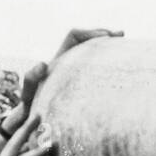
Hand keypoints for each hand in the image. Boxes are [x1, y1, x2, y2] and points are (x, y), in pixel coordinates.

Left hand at [0, 30, 120, 140]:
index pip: (74, 36)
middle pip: (87, 40)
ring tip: (126, 48)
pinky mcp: (82, 85)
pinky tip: (121, 72)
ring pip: (93, 53)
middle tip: (121, 35)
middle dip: (104, 35)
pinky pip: (97, 69)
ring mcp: (75, 73)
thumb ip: (31, 79)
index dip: (89, 32)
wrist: (32, 122)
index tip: (106, 37)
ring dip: (108, 48)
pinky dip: (108, 65)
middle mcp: (68, 63)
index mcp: (58, 61)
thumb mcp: (29, 95)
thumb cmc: (30, 110)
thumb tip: (42, 64)